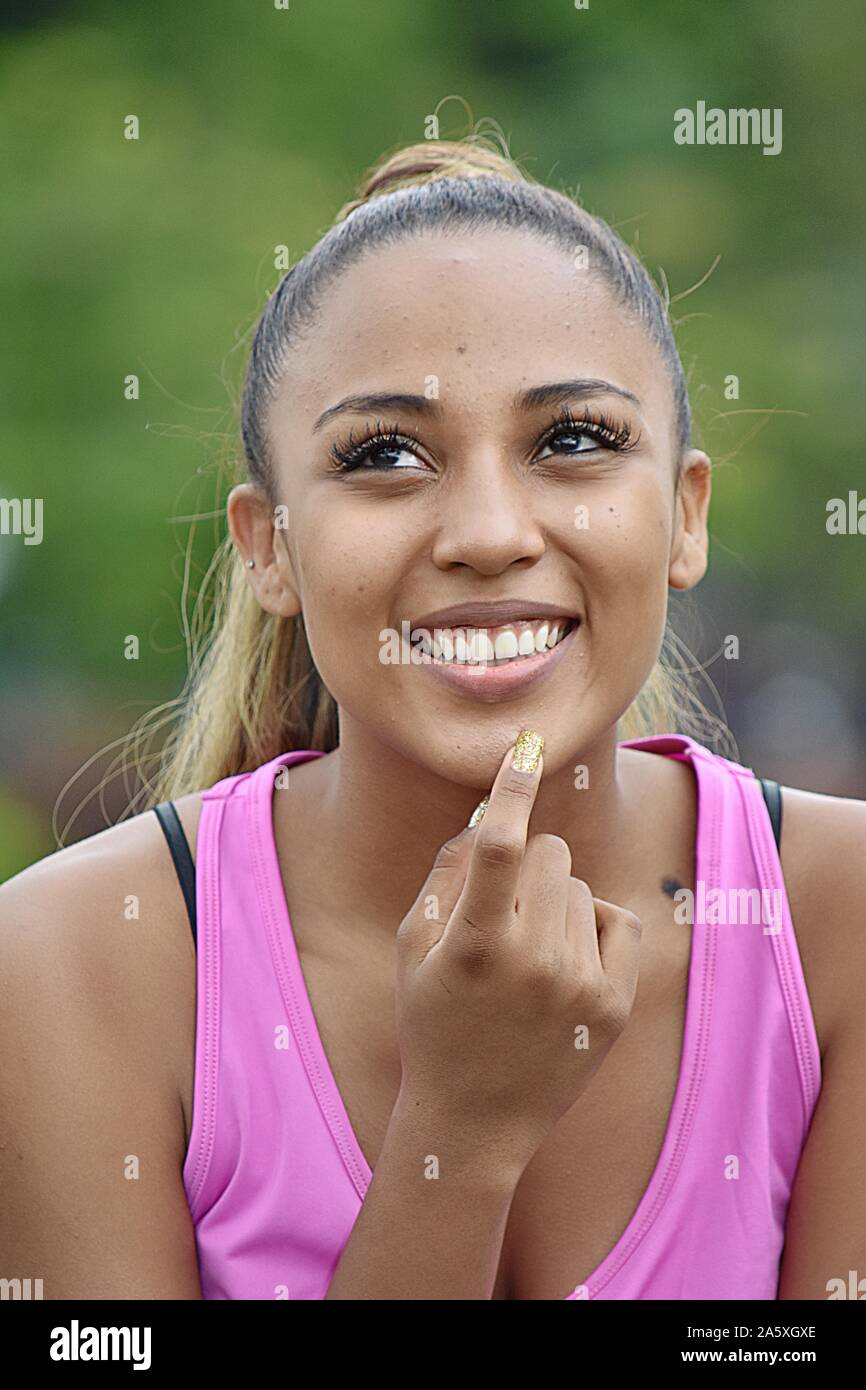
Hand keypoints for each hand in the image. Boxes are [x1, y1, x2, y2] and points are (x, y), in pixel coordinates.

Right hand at [393, 732, 642, 1171]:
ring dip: (553, 902)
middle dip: (525, 865)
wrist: (474, 1122)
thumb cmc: (432, 1023)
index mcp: (473, 945)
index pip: (501, 845)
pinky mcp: (615, 1002)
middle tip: (501, 912)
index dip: (513, 786)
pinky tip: (563, 964)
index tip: (527, 742)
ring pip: (579, 886)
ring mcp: (580, 983)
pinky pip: (615, 918)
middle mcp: (533, 961)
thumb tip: (491, 817)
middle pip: (549, 852)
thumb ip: (447, 876)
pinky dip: (590, 926)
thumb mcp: (413, 949)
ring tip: (525, 955)